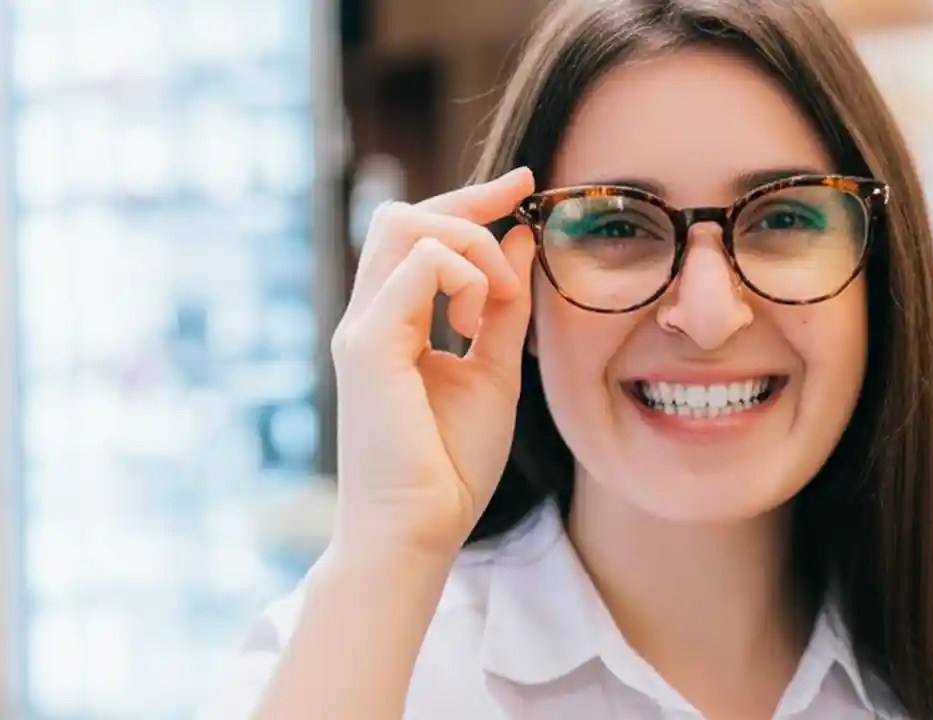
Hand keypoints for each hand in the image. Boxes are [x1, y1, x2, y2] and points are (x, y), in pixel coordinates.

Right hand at [329, 167, 536, 555]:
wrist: (418, 532)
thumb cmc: (450, 465)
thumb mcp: (493, 372)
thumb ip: (501, 309)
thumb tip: (518, 243)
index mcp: (393, 323)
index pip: (420, 235)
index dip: (472, 203)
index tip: (523, 187)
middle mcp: (370, 317)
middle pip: (404, 215)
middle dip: (469, 202)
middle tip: (520, 204)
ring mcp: (363, 329)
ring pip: (404, 226)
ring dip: (468, 241)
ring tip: (495, 296)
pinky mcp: (368, 348)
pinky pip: (414, 269)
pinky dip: (460, 274)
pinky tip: (476, 316)